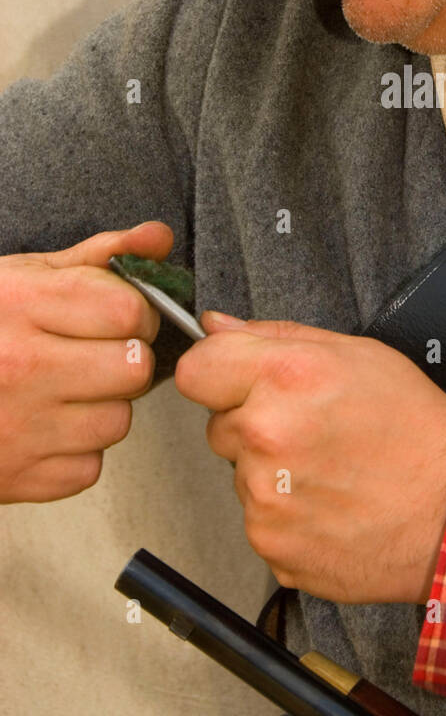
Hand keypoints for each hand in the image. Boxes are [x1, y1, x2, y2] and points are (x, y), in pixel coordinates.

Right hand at [0, 221, 171, 502]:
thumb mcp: (21, 277)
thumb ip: (98, 256)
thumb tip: (158, 238)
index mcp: (19, 304)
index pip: (128, 312)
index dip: (135, 312)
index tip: (117, 316)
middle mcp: (18, 365)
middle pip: (134, 368)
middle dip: (125, 359)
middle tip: (94, 354)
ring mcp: (17, 427)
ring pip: (118, 421)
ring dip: (101, 407)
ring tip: (62, 390)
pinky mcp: (18, 476)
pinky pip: (88, 467)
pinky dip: (74, 451)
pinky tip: (43, 426)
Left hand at [175, 314, 445, 603]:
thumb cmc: (417, 428)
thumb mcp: (360, 355)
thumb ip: (277, 336)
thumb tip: (216, 325)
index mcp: (284, 379)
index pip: (196, 370)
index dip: (219, 374)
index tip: (239, 383)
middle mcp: (266, 438)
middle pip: (219, 427)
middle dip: (254, 425)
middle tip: (313, 431)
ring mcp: (265, 501)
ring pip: (241, 477)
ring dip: (272, 474)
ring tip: (332, 472)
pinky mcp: (273, 548)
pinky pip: (260, 522)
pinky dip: (288, 517)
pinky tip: (333, 505)